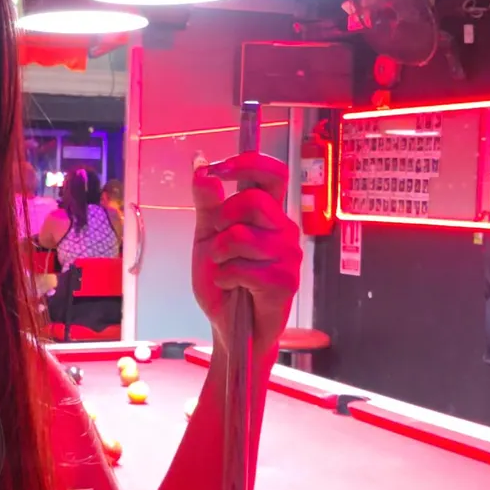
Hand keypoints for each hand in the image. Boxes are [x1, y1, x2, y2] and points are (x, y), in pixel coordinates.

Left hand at [191, 153, 300, 349]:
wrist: (228, 327)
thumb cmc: (224, 282)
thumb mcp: (207, 238)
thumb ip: (207, 205)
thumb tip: (201, 168)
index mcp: (268, 214)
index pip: (272, 173)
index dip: (248, 163)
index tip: (219, 169)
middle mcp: (284, 229)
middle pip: (252, 200)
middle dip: (222, 218)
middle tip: (217, 241)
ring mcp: (288, 255)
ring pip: (242, 236)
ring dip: (220, 255)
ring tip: (225, 270)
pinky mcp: (285, 281)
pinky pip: (244, 268)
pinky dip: (226, 277)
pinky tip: (232, 287)